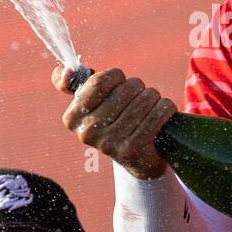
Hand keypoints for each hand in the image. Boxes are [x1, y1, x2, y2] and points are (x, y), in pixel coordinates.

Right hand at [52, 63, 177, 179]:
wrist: (138, 159)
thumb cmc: (115, 121)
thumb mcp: (90, 104)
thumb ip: (70, 84)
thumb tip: (66, 71)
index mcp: (72, 118)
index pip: (100, 81)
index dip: (117, 77)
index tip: (119, 85)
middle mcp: (88, 132)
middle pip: (127, 87)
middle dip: (139, 88)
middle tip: (138, 101)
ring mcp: (110, 142)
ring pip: (145, 98)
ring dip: (154, 98)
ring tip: (150, 108)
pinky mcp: (133, 149)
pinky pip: (158, 113)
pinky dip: (165, 109)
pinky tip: (162, 114)